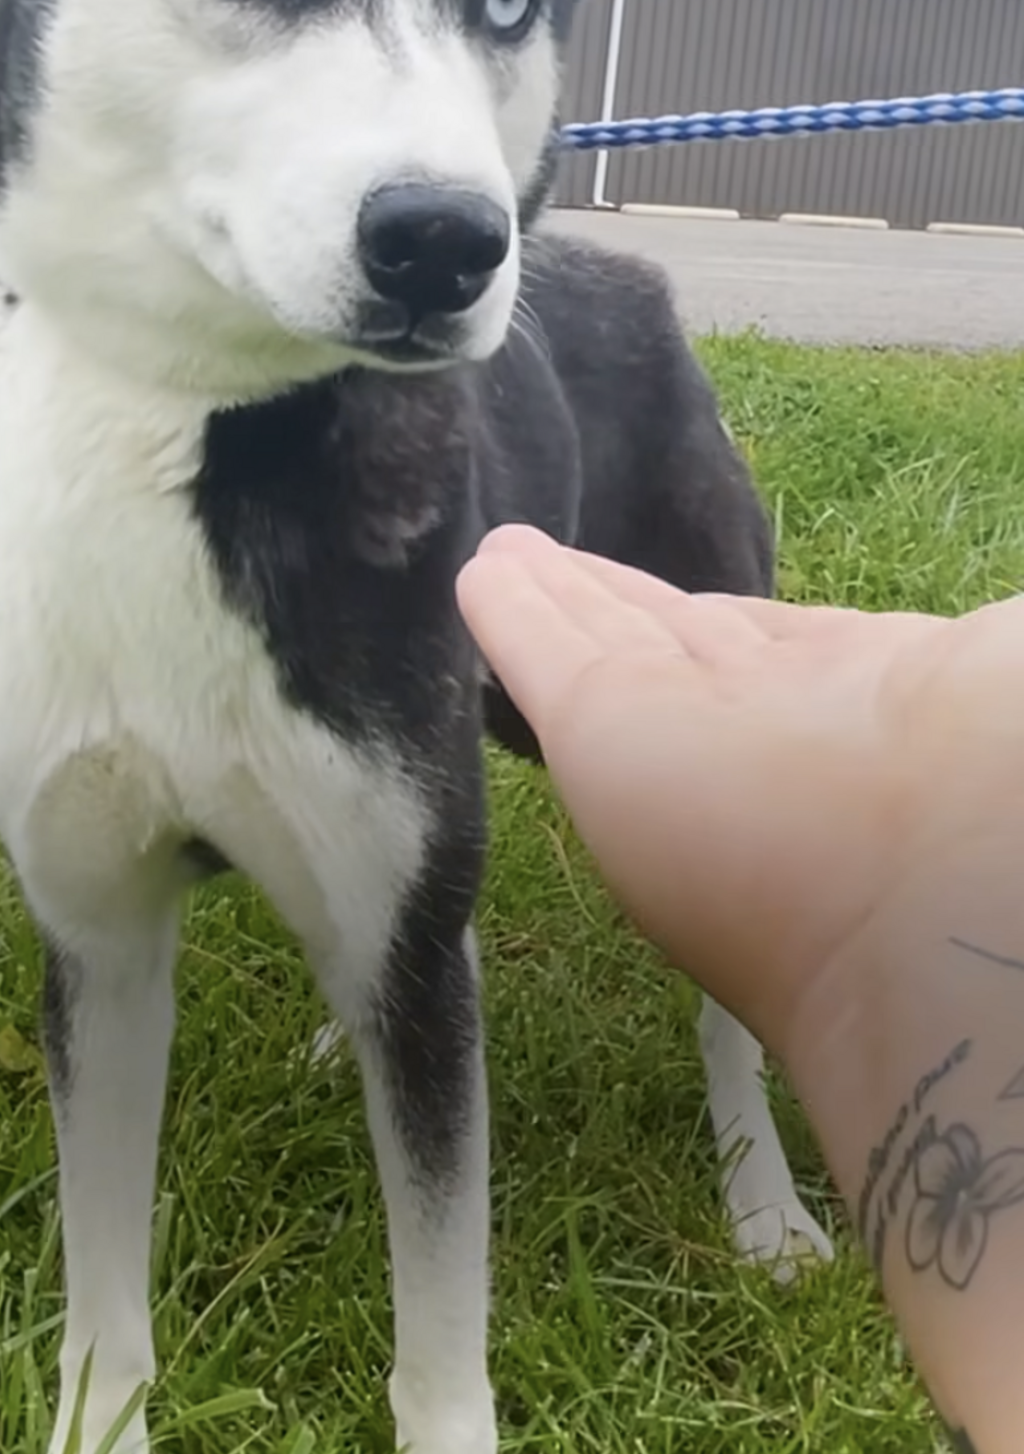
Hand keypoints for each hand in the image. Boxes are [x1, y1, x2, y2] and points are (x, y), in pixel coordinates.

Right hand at [455, 527, 1023, 1067]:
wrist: (950, 891)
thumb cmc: (993, 762)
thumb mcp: (993, 677)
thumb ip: (975, 664)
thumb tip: (1001, 640)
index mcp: (867, 699)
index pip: (775, 647)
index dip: (723, 620)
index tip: (679, 601)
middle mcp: (771, 722)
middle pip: (679, 645)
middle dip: (621, 609)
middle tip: (551, 570)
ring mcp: (687, 722)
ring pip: (618, 637)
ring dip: (567, 599)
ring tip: (515, 562)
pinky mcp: (603, 724)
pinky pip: (552, 646)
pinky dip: (515, 615)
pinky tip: (481, 574)